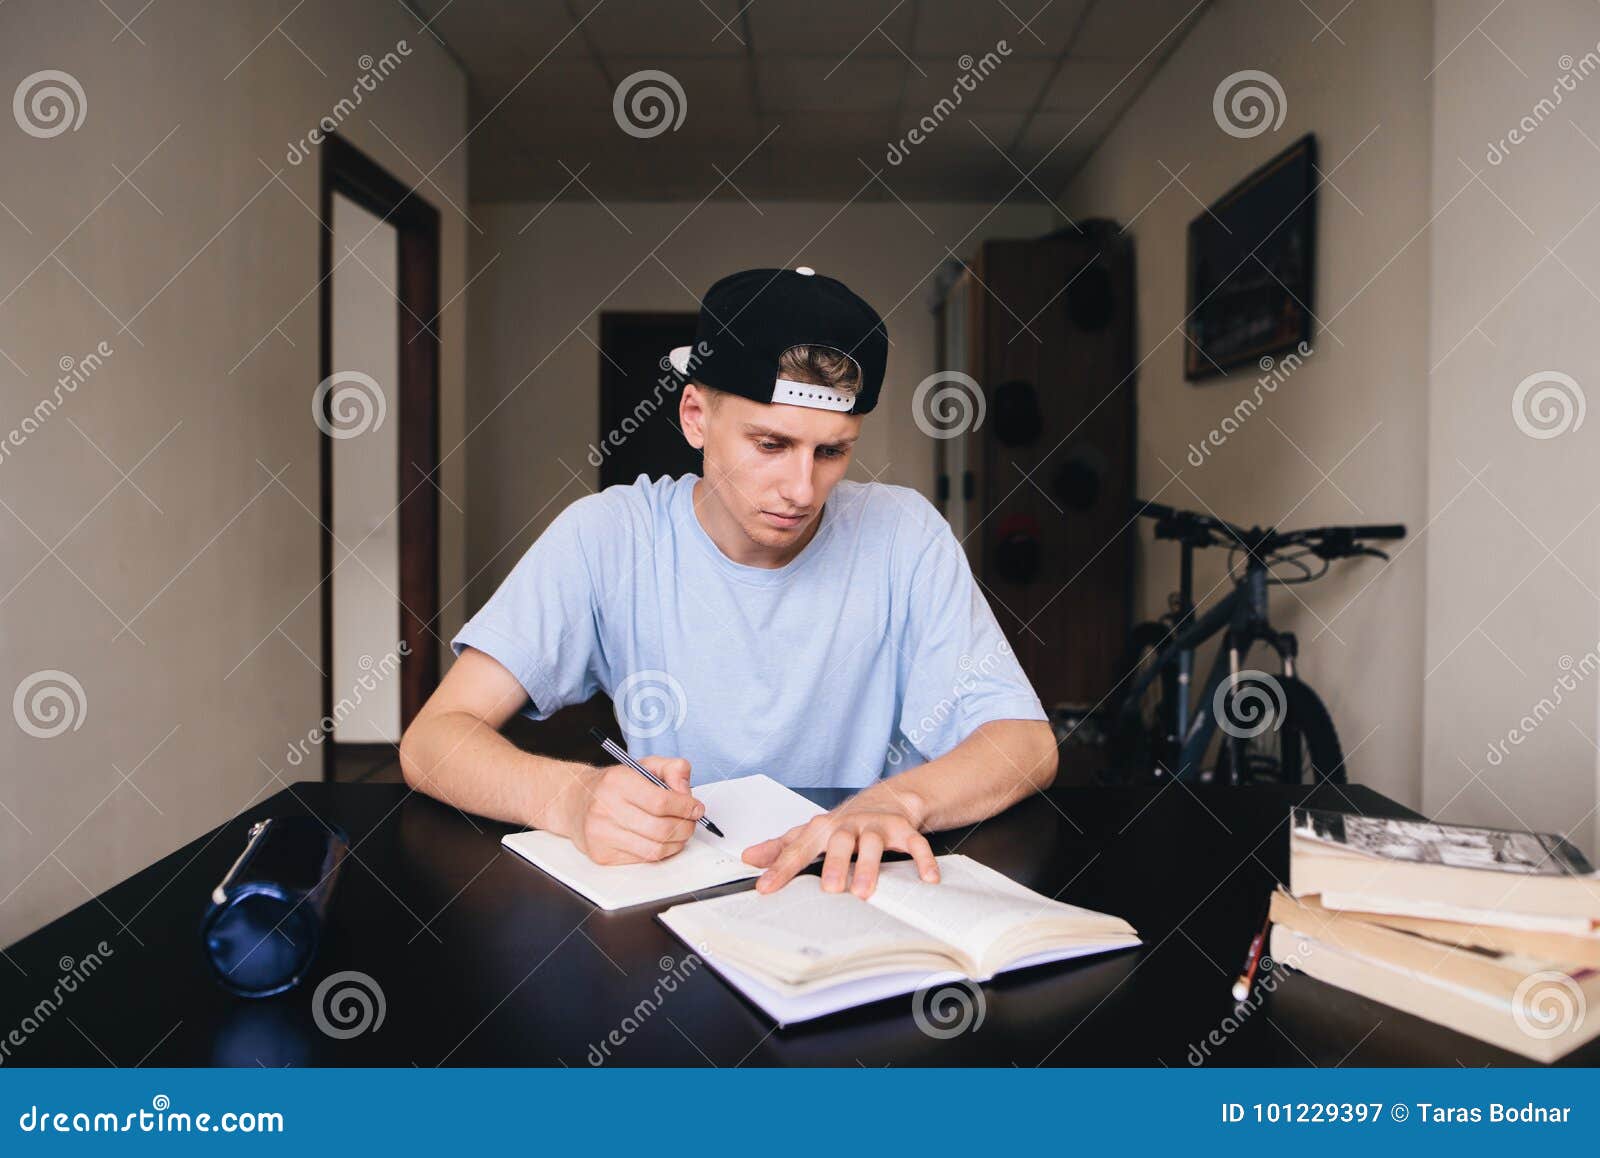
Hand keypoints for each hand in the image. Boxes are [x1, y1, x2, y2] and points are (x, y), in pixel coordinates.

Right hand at [566, 756, 703, 864]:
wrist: (574, 802)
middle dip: (685, 827)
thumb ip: (672, 769)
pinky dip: (660, 851)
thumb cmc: (613, 785)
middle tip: (691, 821)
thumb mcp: (643, 765)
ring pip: (655, 849)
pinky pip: (643, 859)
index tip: (696, 808)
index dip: (685, 807)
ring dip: (677, 842)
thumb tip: (687, 791)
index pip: (661, 802)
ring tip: (679, 831)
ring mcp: (602, 835)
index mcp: (617, 782)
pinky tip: (661, 840)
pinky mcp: (602, 855)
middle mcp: (605, 808)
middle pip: (661, 829)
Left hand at [741, 800, 938, 898]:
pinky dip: (922, 860)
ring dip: (870, 866)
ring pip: (874, 844)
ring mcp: (877, 827)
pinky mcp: (904, 831)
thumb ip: (782, 847)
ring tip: (865, 891)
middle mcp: (849, 825)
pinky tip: (926, 878)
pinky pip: (915, 844)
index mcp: (823, 828)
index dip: (780, 868)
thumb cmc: (845, 824)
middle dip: (834, 864)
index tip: (765, 887)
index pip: (798, 848)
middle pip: (839, 841)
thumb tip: (749, 857)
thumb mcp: (811, 833)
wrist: (887, 799)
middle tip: (830, 889)